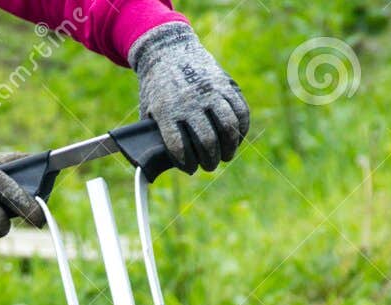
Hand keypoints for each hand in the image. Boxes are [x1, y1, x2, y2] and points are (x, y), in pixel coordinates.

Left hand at [129, 23, 249, 173]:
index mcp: (166, 110)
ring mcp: (208, 91)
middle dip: (211, 160)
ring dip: (229, 147)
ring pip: (228, 126)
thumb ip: (155, 136)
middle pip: (207, 141)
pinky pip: (240, 109)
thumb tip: (162, 165)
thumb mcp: (148, 110)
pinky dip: (242, 128)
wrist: (167, 49)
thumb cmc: (157, 88)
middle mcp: (189, 101)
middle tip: (210, 165)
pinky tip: (237, 136)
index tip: (190, 168)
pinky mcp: (223, 83)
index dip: (186, 164)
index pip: (179, 147)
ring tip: (226, 155)